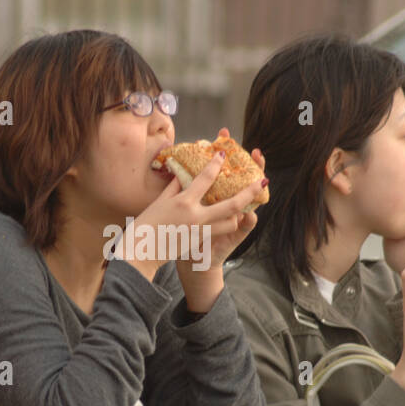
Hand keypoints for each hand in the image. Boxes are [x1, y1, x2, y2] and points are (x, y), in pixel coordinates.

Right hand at [116, 130, 266, 285]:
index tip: (223, 154)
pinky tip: (230, 217)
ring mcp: (200, 231)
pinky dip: (227, 223)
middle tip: (262, 180)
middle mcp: (196, 216)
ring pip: (230, 221)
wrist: (142, 252)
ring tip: (245, 203)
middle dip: (250, 192)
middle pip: (231, 204)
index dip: (215, 164)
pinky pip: (220, 230)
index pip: (204, 178)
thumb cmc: (147, 224)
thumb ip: (174, 187)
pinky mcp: (200, 241)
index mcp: (184, 202)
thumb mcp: (160, 202)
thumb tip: (183, 174)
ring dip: (238, 212)